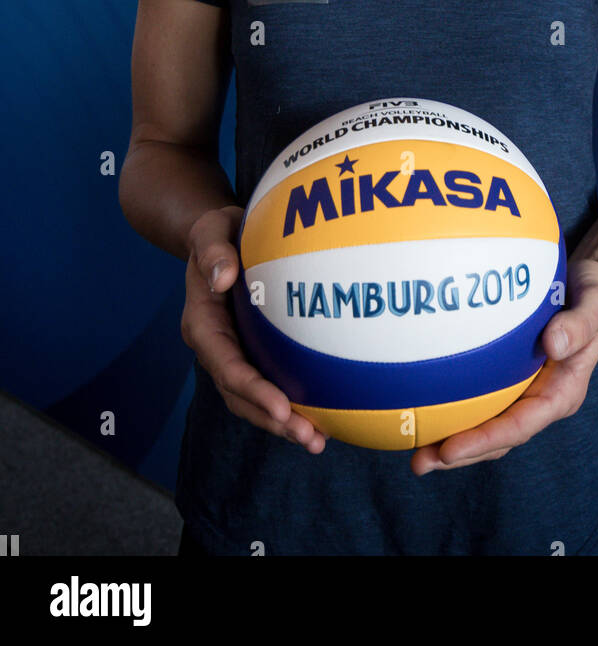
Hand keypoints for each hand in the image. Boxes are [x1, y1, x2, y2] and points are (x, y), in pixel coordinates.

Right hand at [181, 204, 325, 452]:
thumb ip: (214, 251)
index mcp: (201, 324)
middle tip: (309, 438)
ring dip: (282, 423)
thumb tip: (223, 278)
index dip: (253, 390)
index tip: (282, 407)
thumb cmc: (216, 231)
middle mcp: (215, 347)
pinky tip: (321, 417)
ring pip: (253, 399)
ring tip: (317, 441)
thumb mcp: (211, 230)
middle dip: (272, 420)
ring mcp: (233, 353)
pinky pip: (269, 385)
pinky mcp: (252, 352)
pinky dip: (289, 405)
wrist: (216, 237)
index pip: (226, 366)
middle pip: (240, 395)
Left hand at [410, 257, 597, 475]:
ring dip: (452, 440)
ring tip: (413, 451)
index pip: (520, 426)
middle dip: (460, 454)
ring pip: (486, 426)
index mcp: (563, 392)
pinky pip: (480, 399)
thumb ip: (580, 324)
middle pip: (498, 438)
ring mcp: (524, 391)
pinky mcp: (509, 377)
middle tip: (419, 462)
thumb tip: (553, 344)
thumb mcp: (595, 302)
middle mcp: (541, 399)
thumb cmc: (593, 291)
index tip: (449, 450)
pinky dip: (454, 410)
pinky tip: (423, 407)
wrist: (590, 283)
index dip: (484, 440)